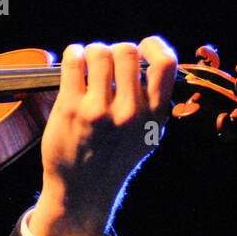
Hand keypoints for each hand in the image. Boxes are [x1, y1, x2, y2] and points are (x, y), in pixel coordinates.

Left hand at [28, 36, 177, 235]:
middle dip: (116, 50)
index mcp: (154, 116)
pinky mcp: (71, 108)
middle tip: (108, 61)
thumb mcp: (148, 136)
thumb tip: (156, 63)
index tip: (143, 47)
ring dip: (93, 51)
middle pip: (127, 51)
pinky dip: (73, 54)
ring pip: (99, 52)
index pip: (166, 64)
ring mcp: (99, 110)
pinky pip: (73, 61)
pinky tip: (74, 62)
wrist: (83, 190)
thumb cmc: (114, 159)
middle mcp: (130, 112)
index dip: (153, 45)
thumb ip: (155, 103)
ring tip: (88, 63)